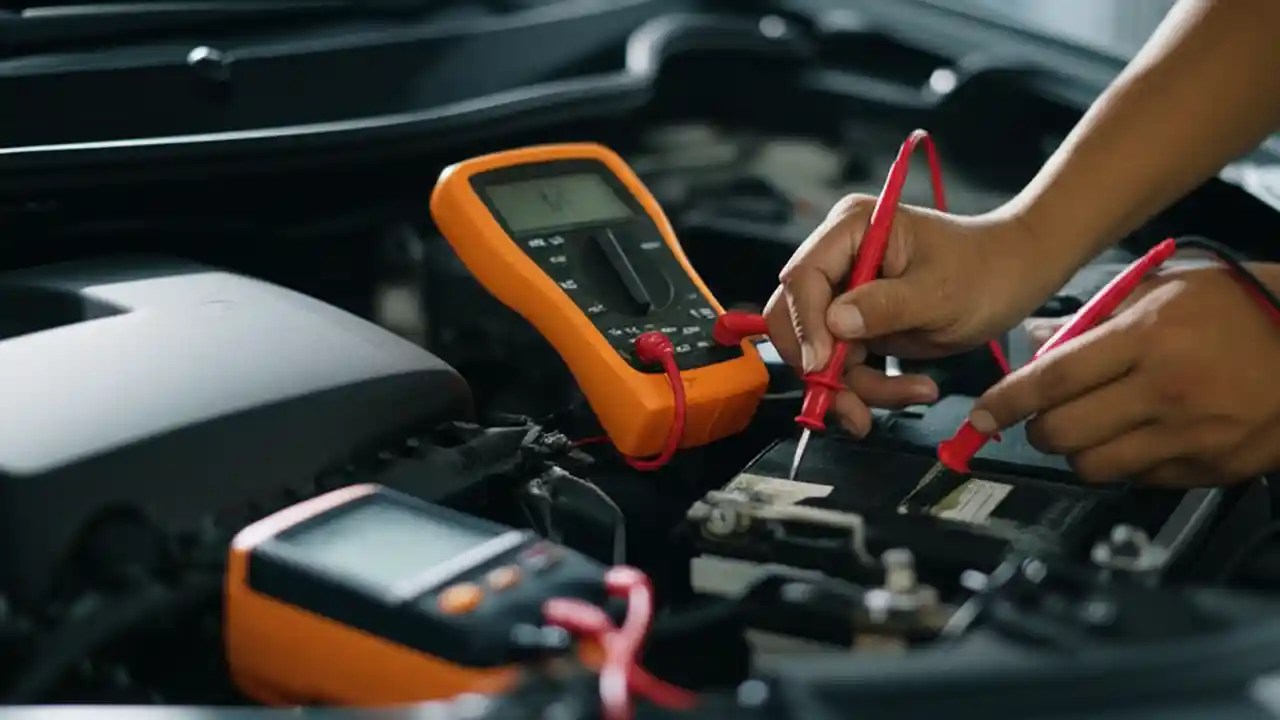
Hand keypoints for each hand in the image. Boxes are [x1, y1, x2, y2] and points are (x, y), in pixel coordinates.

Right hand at [764, 194, 1067, 435]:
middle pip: (796, 319)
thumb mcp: (940, 291)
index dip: (807, 324)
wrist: (1015, 278)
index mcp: (851, 229)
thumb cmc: (986, 270)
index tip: (824, 365)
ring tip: (913, 394)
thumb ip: (885, 306)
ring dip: (855, 386)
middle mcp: (837, 258)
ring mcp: (845, 294)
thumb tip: (834, 324)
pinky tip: (914, 389)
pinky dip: (869, 388)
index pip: (803, 278)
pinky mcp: (857, 325)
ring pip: (818, 353)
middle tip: (852, 406)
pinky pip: (843, 366)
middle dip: (821, 367)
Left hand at [971, 264, 1279, 486]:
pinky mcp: (1208, 468)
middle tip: (1039, 417)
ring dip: (1075, 451)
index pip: (1053, 379)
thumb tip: (1038, 340)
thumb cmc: (1244, 307)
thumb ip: (1096, 315)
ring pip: (1093, 465)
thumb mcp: (1168, 288)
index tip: (979, 416)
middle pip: (1063, 432)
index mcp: (1150, 337)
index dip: (1005, 402)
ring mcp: (1189, 435)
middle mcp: (1165, 390)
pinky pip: (1138, 478)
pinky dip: (1123, 463)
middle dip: (1035, 429)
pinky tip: (1136, 437)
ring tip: (1088, 427)